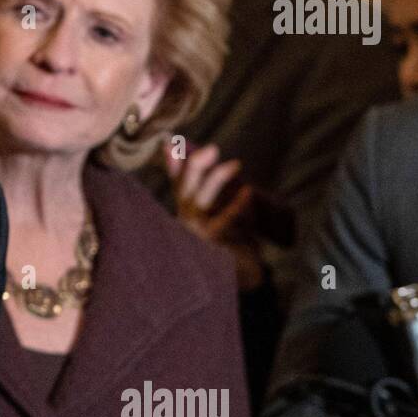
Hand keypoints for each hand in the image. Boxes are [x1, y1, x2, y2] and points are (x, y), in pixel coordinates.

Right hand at [164, 141, 264, 289]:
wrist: (240, 274)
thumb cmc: (228, 237)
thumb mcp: (217, 209)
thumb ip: (205, 186)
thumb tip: (194, 156)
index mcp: (186, 211)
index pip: (177, 183)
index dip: (173, 165)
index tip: (170, 142)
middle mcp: (186, 222)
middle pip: (185, 191)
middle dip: (194, 168)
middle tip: (212, 149)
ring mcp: (196, 234)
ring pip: (199, 203)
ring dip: (215, 181)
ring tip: (235, 165)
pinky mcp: (213, 244)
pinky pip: (224, 220)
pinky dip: (237, 204)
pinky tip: (247, 191)